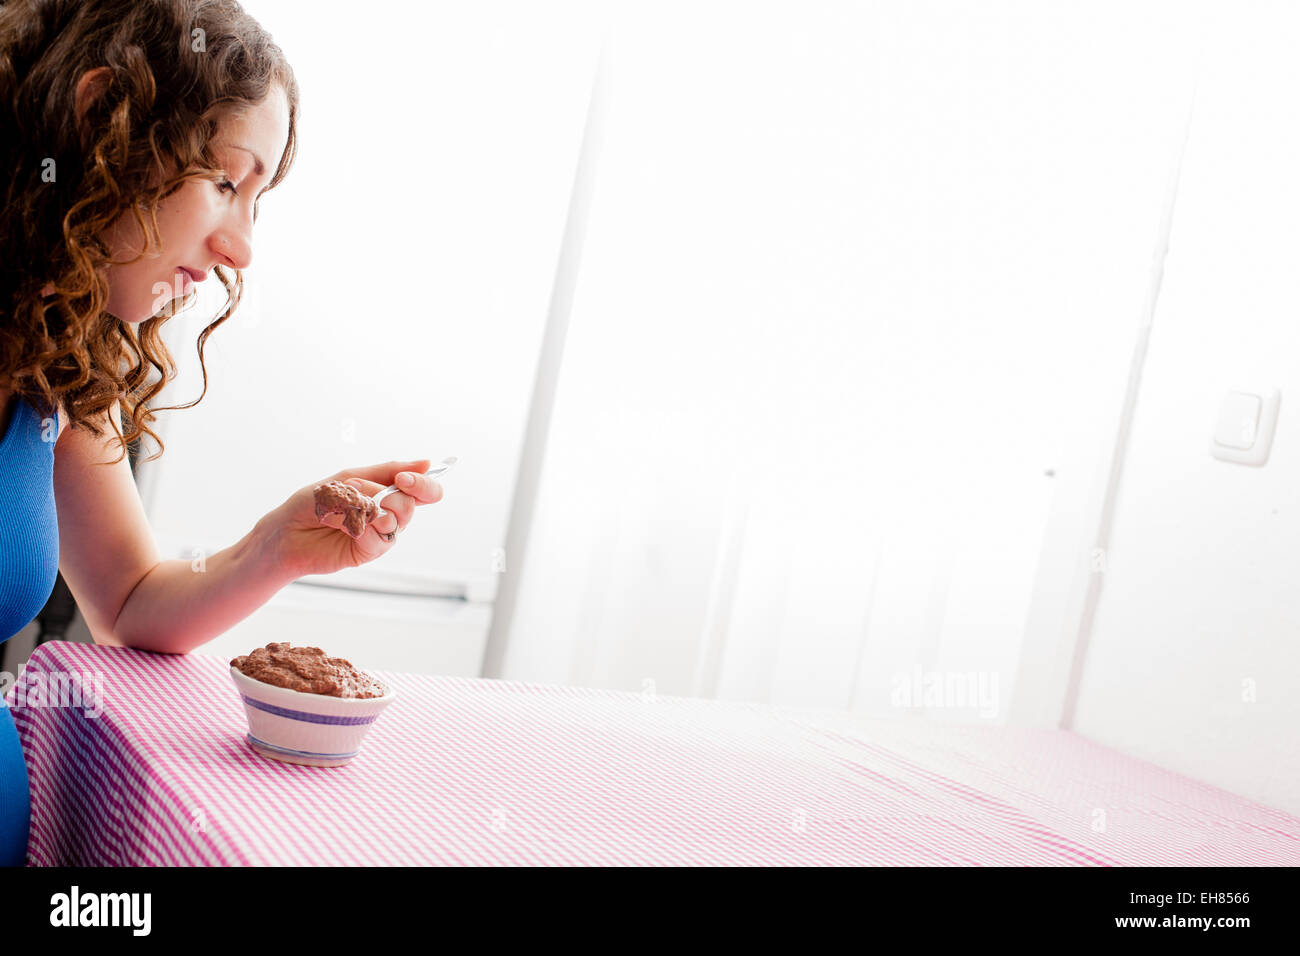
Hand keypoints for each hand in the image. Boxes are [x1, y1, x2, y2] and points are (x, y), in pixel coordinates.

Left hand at [256, 459, 444, 578]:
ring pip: (398, 520)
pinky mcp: (368, 552)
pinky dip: (363, 528)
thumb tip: (427, 463)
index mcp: (387, 492)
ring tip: (348, 508)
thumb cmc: (314, 502)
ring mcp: (379, 534)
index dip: (423, 483)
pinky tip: (346, 528)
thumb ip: (387, 471)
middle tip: (366, 493)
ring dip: (373, 509)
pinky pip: (380, 538)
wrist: (286, 530)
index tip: (405, 478)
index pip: (423, 489)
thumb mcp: (350, 478)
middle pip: (412, 504)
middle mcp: (388, 514)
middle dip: (392, 495)